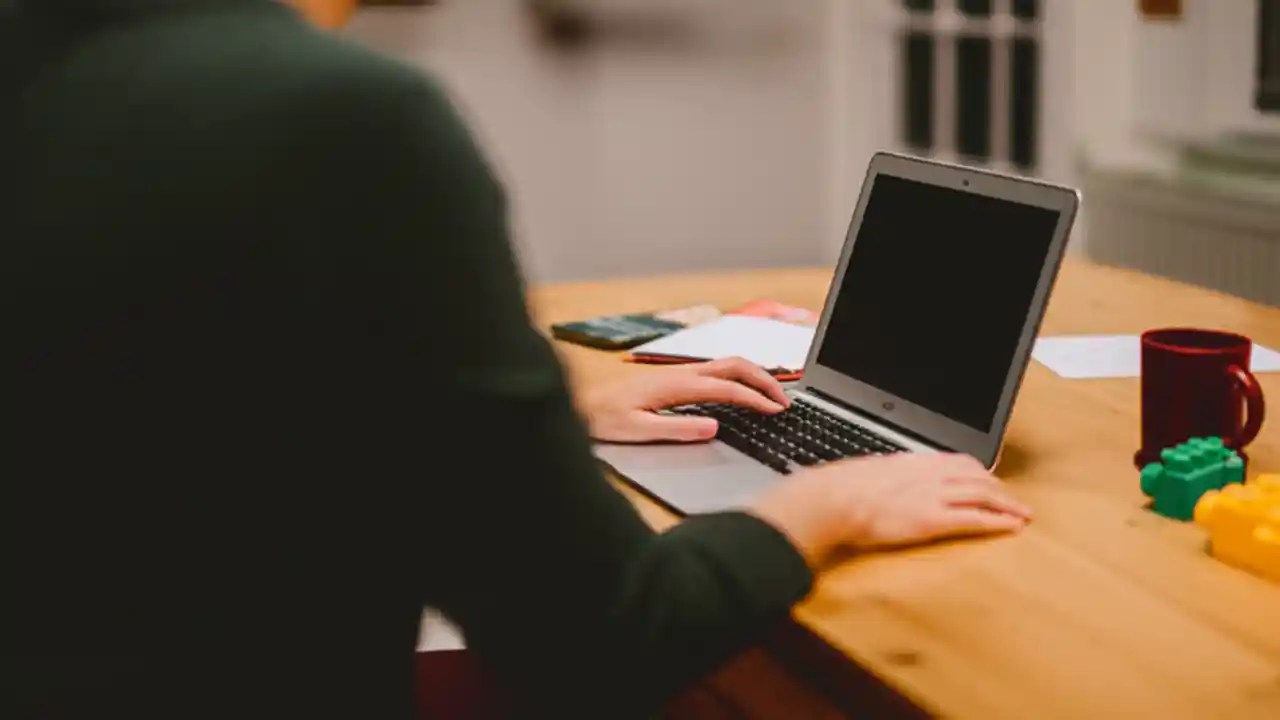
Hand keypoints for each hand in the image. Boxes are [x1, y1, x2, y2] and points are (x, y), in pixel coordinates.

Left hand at [582, 357, 790, 442]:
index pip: (727, 388)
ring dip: (754, 376)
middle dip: (764, 380)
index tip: (777, 411)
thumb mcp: (639, 430)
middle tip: (786, 402)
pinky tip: (745, 392)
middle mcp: (682, 373)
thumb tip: (713, 427)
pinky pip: (717, 371)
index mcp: (676, 384)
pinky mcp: (677, 378)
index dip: (755, 399)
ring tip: (774, 396)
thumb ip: (676, 429)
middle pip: (734, 365)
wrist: (582, 405)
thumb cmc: (605, 418)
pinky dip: (740, 377)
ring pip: (728, 364)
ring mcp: (680, 373)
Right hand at [749, 453, 1030, 566]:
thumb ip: (887, 477)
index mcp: (915, 461)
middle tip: (1014, 500)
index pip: (959, 461)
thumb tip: (884, 484)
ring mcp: (934, 495)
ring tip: (1022, 514)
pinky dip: (998, 522)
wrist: (835, 499)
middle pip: (977, 476)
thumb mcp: (870, 473)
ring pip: (983, 494)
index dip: (980, 471)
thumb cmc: (842, 489)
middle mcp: (930, 474)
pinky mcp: (934, 519)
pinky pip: (975, 518)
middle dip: (1000, 488)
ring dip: (1007, 504)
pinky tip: (1012, 527)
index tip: (990, 479)